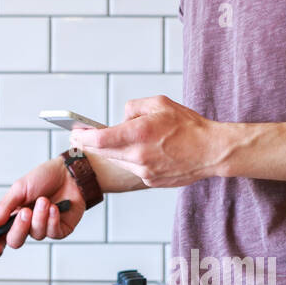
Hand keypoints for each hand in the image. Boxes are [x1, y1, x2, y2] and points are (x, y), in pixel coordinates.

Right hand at [0, 157, 85, 257]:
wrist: (69, 174)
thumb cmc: (44, 178)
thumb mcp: (19, 188)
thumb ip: (5, 207)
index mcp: (13, 216)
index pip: (0, 237)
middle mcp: (27, 225)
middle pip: (15, 241)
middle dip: (19, 228)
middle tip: (25, 212)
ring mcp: (43, 229)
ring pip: (36, 235)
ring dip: (40, 217)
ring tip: (44, 200)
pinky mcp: (60, 230)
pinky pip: (53, 233)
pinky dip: (52, 220)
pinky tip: (54, 208)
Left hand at [68, 95, 225, 187]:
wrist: (212, 151)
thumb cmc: (189, 126)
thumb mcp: (160, 103)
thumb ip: (134, 107)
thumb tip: (121, 118)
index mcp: (139, 134)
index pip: (99, 139)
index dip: (82, 137)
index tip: (73, 133)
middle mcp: (138, 156)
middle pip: (103, 152)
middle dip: (89, 144)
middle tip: (79, 137)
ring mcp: (144, 172)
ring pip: (117, 161)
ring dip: (111, 152)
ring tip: (110, 141)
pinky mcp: (151, 181)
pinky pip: (132, 169)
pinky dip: (129, 160)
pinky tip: (137, 151)